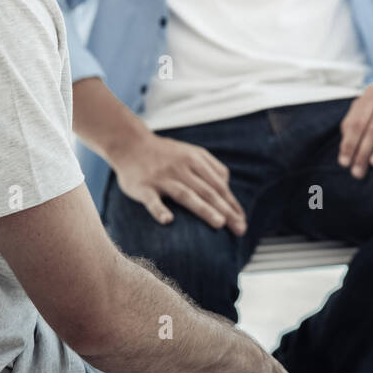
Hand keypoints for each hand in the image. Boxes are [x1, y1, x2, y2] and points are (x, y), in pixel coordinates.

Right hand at [109, 132, 246, 235]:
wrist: (130, 143)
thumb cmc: (165, 153)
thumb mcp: (191, 152)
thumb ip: (211, 167)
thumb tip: (227, 187)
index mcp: (195, 160)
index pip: (219, 185)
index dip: (232, 203)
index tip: (243, 221)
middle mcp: (181, 168)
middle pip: (207, 191)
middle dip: (226, 210)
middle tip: (240, 229)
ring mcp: (162, 178)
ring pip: (186, 194)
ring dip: (204, 209)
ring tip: (219, 223)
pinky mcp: (143, 187)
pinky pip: (152, 200)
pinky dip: (159, 210)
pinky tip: (168, 221)